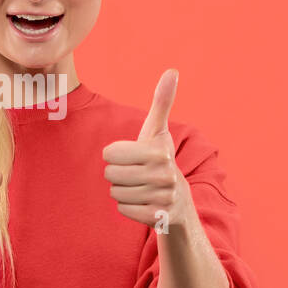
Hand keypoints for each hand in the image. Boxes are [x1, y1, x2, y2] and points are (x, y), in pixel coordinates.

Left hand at [103, 69, 190, 230]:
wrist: (178, 200)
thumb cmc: (159, 159)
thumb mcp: (158, 131)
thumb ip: (162, 101)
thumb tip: (172, 71)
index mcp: (159, 151)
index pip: (109, 154)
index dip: (114, 155)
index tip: (131, 157)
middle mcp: (164, 174)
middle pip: (110, 174)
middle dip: (117, 174)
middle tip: (134, 174)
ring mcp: (163, 197)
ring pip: (115, 192)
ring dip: (122, 191)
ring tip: (139, 188)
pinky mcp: (159, 216)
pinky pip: (122, 208)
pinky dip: (127, 206)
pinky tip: (142, 202)